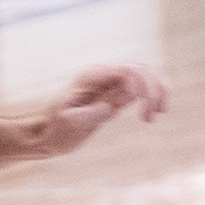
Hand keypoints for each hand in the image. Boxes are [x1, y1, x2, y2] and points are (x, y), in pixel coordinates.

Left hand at [18, 63, 167, 157]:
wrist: (46, 135)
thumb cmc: (55, 130)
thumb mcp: (70, 122)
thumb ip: (96, 109)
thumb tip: (123, 98)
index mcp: (91, 76)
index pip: (128, 71)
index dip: (142, 88)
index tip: (140, 114)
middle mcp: (104, 74)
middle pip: (142, 69)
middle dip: (153, 91)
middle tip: (151, 118)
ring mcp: (112, 82)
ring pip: (147, 74)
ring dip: (158, 92)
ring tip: (157, 114)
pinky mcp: (117, 93)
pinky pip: (143, 85)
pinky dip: (155, 95)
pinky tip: (155, 112)